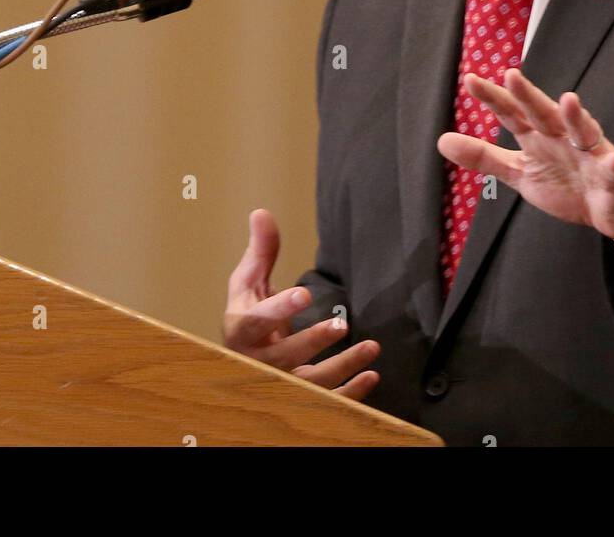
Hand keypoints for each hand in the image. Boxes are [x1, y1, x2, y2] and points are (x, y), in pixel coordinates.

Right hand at [223, 208, 379, 400]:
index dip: (279, 309)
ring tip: (372, 347)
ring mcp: (279, 384)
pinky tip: (371, 375)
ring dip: (342, 367)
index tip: (304, 294)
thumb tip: (262, 212)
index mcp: (241, 330)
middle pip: (283, 357)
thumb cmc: (248, 316)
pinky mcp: (299, 398)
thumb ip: (261, 251)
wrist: (244, 359)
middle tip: (341, 325)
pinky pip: (326, 401)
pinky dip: (350, 392)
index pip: (254, 322)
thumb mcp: (249, 284)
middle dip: (312, 342)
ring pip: (309, 383)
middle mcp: (257, 362)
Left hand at [436, 68, 613, 243]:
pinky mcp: (613, 177)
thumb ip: (484, 156)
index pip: (513, 115)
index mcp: (539, 137)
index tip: (471, 80)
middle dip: (529, 96)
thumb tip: (443, 140)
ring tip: (569, 101)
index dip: (494, 99)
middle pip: (544, 114)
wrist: (610, 205)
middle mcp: (564, 138)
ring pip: (583, 132)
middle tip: (512, 76)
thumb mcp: (519, 172)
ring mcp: (591, 155)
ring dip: (577, 117)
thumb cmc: (567, 181)